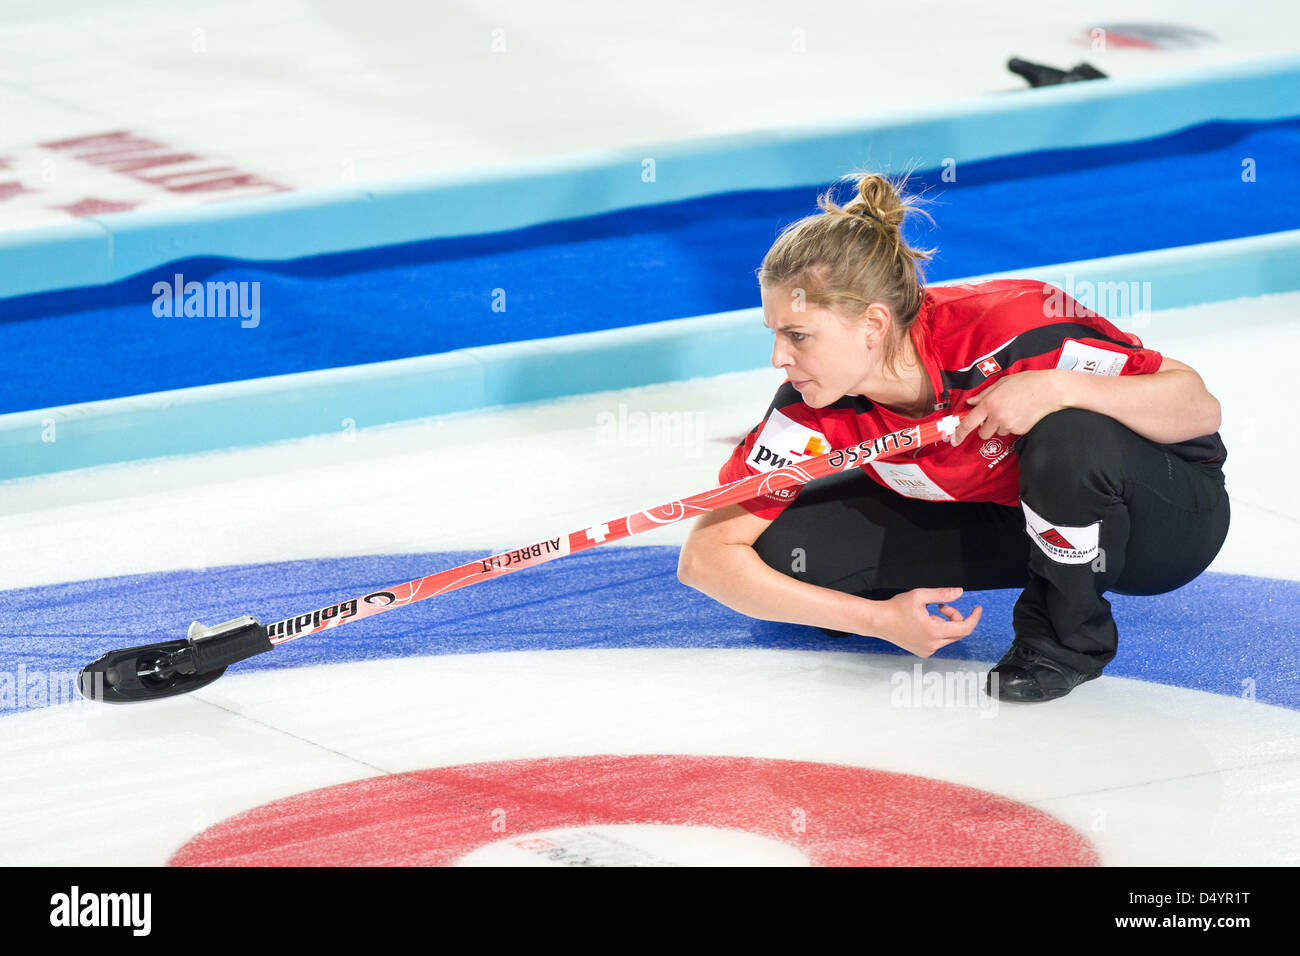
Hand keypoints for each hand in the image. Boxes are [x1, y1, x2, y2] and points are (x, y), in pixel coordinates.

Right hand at [870, 587, 982, 657]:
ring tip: (927, 614)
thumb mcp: (919, 596)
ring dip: (945, 623)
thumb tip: (960, 592)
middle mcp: (933, 644)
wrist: (878, 621)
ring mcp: (928, 650)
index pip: (965, 628)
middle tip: (941, 606)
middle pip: (958, 632)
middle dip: (955, 617)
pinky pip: (939, 641)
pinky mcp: (923, 652)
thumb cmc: (896, 608)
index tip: (977, 609)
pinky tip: (922, 624)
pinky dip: (937, 631)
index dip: (973, 617)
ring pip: (949, 636)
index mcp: (933, 631)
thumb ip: (942, 594)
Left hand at [951, 370, 1066, 445]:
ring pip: (998, 432)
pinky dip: (1012, 426)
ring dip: (1000, 425)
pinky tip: (1020, 413)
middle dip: (985, 427)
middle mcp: (997, 416)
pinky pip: (1010, 432)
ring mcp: (1010, 425)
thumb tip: (971, 402)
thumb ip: (983, 394)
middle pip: (983, 433)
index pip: (968, 423)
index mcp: (990, 403)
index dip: (959, 433)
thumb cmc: (1026, 382)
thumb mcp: (1001, 383)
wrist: (1050, 390)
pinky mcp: (1020, 430)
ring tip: (1012, 410)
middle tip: (994, 416)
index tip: (954, 440)